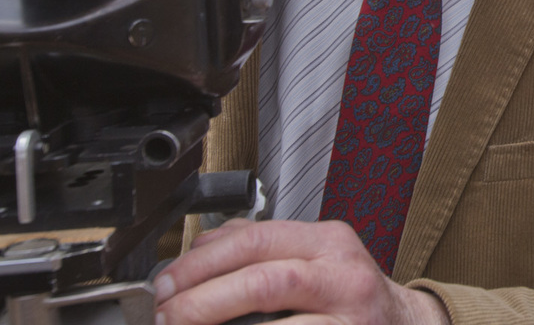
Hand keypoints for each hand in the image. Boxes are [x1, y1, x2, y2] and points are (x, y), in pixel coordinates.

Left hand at [155, 219, 448, 324]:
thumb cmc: (350, 297)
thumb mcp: (315, 259)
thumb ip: (263, 250)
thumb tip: (196, 251)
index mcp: (328, 242)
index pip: (256, 237)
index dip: (200, 261)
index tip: (164, 283)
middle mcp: (343, 273)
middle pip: (263, 277)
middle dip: (201, 299)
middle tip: (164, 314)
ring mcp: (349, 317)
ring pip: (276, 322)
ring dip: (219, 324)